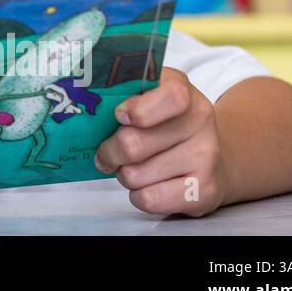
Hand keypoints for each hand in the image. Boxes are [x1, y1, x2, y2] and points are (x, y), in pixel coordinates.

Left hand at [93, 67, 232, 216]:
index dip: (139, 109)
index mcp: (182, 91)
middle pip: (133, 144)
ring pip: (135, 175)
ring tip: (133, 167)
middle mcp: (199, 121)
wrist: (207, 158)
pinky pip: (150, 199)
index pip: (170, 97)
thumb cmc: (163, 125)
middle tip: (107, 152)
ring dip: (124, 174)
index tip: (118, 115)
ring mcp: (205, 156)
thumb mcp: (148, 99)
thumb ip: (122, 97)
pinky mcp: (204, 190)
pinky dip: (138, 195)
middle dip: (110, 152)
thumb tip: (84, 106)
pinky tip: (147, 184)